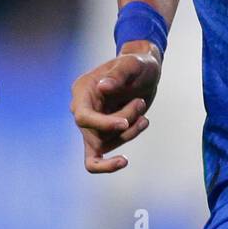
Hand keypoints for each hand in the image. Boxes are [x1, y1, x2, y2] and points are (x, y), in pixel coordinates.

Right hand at [70, 47, 160, 173]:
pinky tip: (124, 161)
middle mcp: (82, 109)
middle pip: (96, 133)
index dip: (102, 124)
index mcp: (82, 90)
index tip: (124, 123)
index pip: (82, 116)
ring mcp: (91, 125)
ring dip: (129, 132)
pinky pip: (97, 159)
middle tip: (140, 102)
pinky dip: (109, 164)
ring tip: (143, 112)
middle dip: (123, 122)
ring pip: (104, 144)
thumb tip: (102, 88)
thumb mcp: (132, 64)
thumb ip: (118, 75)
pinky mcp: (103, 135)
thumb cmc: (137, 65)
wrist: (146, 72)